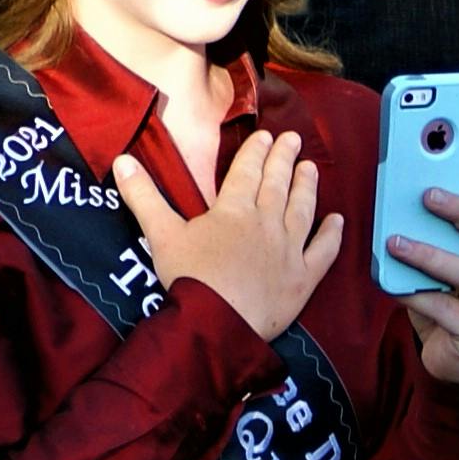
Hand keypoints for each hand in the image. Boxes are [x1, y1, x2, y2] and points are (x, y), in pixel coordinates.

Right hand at [112, 131, 343, 341]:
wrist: (216, 323)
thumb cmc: (188, 278)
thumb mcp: (160, 234)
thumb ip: (143, 196)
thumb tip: (121, 159)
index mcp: (233, 209)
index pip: (248, 172)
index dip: (257, 152)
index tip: (267, 136)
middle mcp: (266, 222)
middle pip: (277, 184)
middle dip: (284, 159)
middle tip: (294, 140)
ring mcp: (289, 249)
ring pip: (302, 210)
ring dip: (307, 187)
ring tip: (311, 168)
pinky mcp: (303, 278)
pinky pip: (322, 251)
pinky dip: (331, 235)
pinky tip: (337, 220)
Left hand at [384, 138, 458, 383]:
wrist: (456, 361)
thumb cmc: (447, 300)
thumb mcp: (443, 260)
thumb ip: (433, 232)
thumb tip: (403, 189)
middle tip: (427, 193)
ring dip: (431, 255)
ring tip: (395, 241)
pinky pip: (447, 311)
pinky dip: (419, 298)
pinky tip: (396, 288)